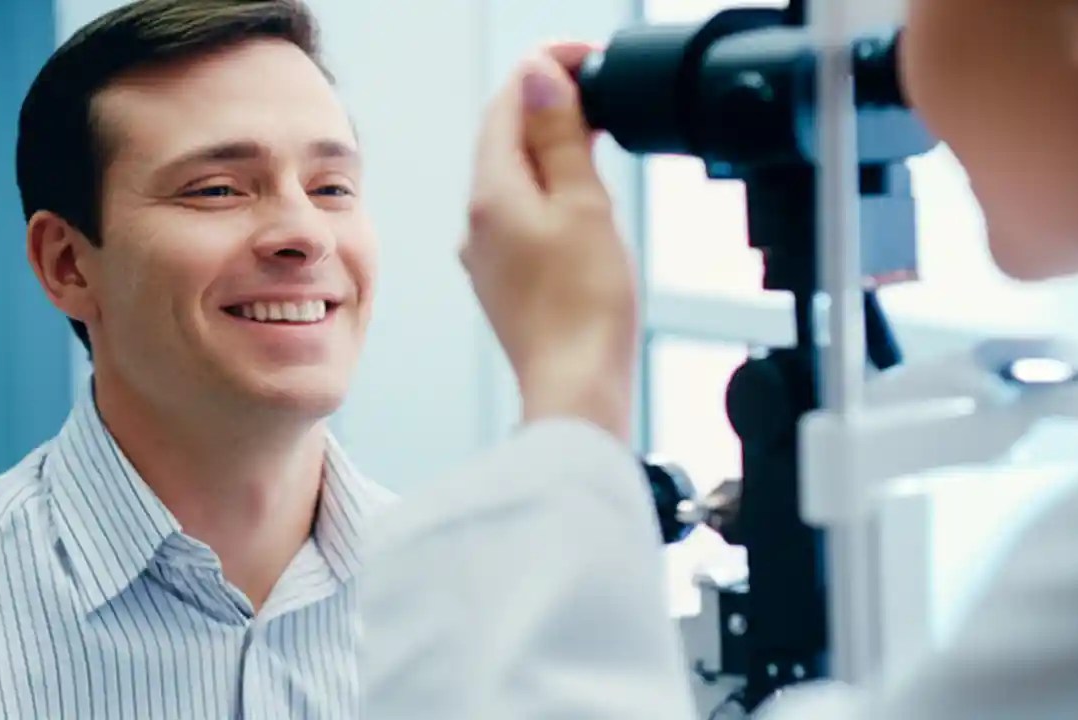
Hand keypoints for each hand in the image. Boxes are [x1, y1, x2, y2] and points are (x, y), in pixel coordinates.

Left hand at [462, 44, 637, 442]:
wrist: (577, 389)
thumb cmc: (585, 308)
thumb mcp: (583, 204)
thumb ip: (558, 136)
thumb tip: (537, 74)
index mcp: (490, 195)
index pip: (507, 104)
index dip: (545, 69)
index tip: (587, 58)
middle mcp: (476, 222)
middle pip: (506, 138)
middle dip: (549, 106)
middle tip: (600, 93)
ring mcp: (487, 254)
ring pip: (513, 177)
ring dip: (551, 149)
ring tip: (598, 141)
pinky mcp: (505, 280)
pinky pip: (520, 215)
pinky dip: (549, 191)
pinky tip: (580, 202)